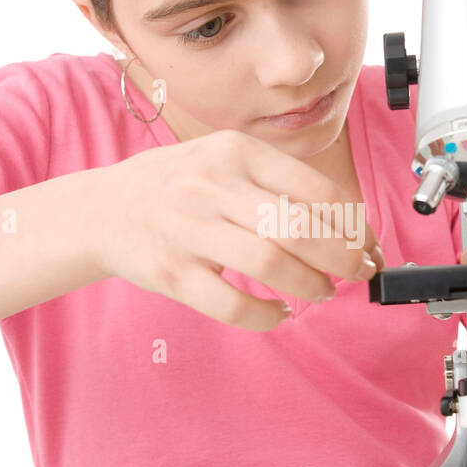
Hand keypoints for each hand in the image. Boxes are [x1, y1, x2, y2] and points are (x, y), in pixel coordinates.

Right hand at [90, 128, 383, 330]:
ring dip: (310, 286)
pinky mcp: (171, 272)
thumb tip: (348, 226)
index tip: (367, 245)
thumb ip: (276, 184)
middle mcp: (211, 184)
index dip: (352, 225)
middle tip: (357, 273)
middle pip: (299, 228)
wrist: (100, 210)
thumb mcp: (222, 161)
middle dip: (343, 258)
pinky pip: (232, 304)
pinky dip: (266, 315)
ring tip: (322, 292)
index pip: (313, 190)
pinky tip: (278, 313)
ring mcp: (188, 229)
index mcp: (234, 150)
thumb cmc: (175, 186)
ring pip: (271, 264)